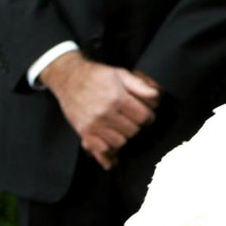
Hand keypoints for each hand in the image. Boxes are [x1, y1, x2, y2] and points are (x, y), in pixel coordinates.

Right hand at [40, 51, 161, 169]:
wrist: (68, 78)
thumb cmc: (97, 75)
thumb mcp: (121, 74)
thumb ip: (140, 86)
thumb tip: (157, 96)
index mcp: (117, 98)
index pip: (144, 117)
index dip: (149, 116)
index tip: (147, 115)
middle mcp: (105, 113)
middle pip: (133, 131)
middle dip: (137, 126)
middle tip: (133, 120)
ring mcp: (93, 124)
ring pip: (120, 142)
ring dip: (124, 136)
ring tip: (122, 128)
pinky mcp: (83, 132)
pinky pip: (101, 150)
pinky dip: (109, 151)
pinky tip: (113, 151)